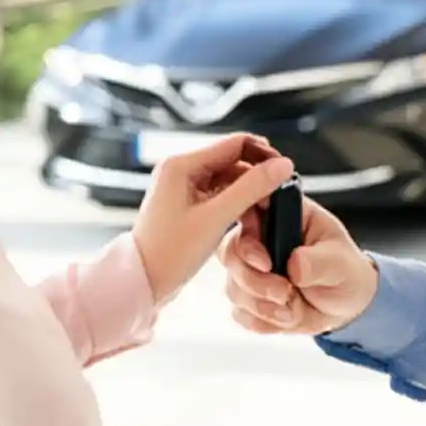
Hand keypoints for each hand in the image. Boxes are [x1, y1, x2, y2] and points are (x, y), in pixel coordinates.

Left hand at [132, 133, 293, 305]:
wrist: (141, 282)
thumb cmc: (169, 253)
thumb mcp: (216, 218)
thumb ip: (252, 188)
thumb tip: (284, 165)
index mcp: (182, 165)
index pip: (236, 143)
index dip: (264, 154)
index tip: (285, 172)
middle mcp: (182, 169)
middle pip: (234, 159)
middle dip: (258, 176)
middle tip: (277, 196)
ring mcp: (184, 186)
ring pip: (230, 178)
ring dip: (250, 191)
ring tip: (265, 212)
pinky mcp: (188, 202)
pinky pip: (221, 193)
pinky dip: (238, 202)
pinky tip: (249, 218)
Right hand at [219, 195, 378, 334]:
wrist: (345, 304)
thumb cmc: (344, 270)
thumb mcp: (341, 263)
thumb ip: (319, 261)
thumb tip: (295, 263)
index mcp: (284, 215)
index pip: (250, 208)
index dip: (248, 232)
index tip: (265, 262)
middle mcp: (261, 238)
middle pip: (232, 252)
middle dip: (255, 281)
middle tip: (284, 293)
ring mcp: (251, 269)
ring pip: (234, 286)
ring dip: (263, 305)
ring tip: (293, 309)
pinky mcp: (248, 297)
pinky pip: (240, 313)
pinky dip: (264, 322)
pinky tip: (287, 316)